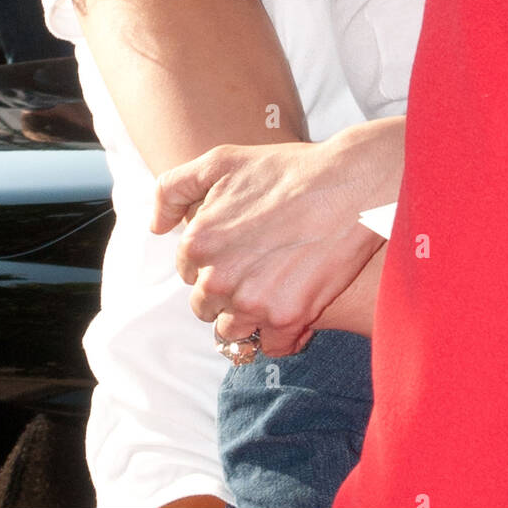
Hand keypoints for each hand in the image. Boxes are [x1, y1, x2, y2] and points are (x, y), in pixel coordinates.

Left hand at [152, 131, 398, 356]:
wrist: (350, 183)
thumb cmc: (287, 169)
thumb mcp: (220, 161)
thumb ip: (173, 189)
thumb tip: (157, 226)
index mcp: (199, 241)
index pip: (190, 270)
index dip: (215, 257)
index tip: (241, 245)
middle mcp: (219, 278)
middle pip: (207, 305)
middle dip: (227, 289)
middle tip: (260, 265)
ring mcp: (253, 303)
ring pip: (234, 330)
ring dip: (250, 316)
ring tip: (276, 287)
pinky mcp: (289, 318)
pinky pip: (272, 346)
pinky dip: (281, 334)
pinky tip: (294, 306)